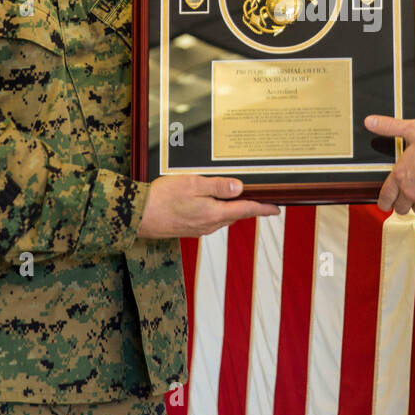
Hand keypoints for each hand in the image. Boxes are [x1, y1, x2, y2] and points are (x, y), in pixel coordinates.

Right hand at [138, 174, 281, 237]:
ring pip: (223, 217)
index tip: (277, 208)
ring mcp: (199, 229)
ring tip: (233, 195)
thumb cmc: (163, 198)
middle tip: (256, 194)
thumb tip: (239, 187)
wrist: (138, 215)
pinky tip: (209, 201)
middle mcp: (210, 225)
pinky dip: (216, 211)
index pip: (246, 210)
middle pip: (235, 214)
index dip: (264, 208)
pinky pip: (210, 219)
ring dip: (230, 208)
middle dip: (247, 206)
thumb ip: (218, 186)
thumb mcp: (193, 184)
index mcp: (214, 213)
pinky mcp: (190, 229)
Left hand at [364, 115, 414, 214]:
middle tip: (406, 194)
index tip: (386, 201)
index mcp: (400, 177)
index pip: (385, 198)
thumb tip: (370, 121)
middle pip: (399, 208)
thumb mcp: (413, 129)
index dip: (384, 202)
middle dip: (400, 203)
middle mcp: (410, 192)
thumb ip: (390, 127)